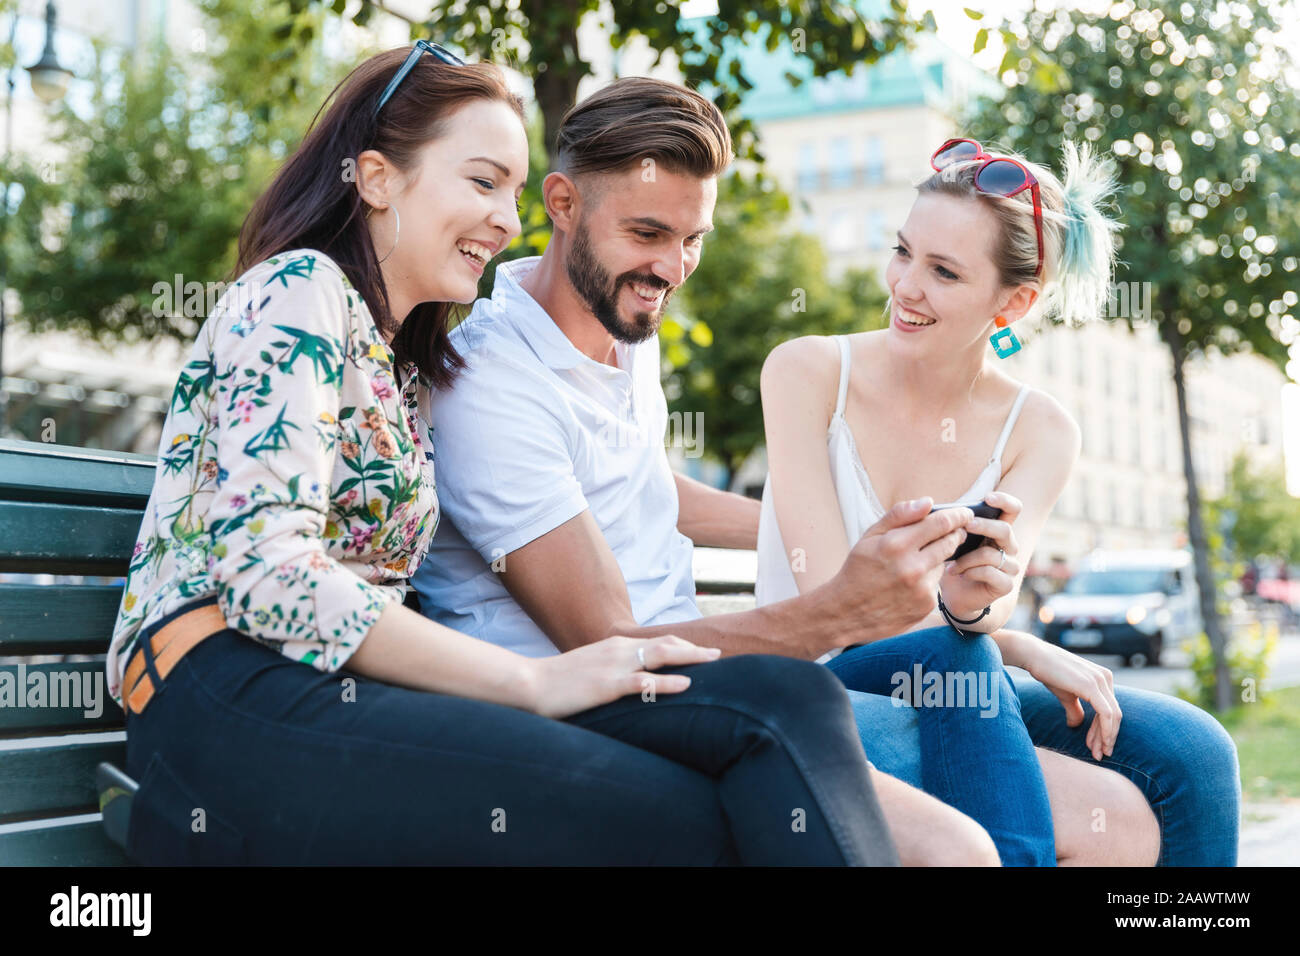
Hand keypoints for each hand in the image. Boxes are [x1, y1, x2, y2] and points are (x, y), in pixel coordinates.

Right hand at [524, 635, 720, 718]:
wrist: (529, 683)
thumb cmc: (558, 681)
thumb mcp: (590, 668)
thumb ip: (613, 669)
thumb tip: (633, 678)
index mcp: (616, 645)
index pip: (658, 641)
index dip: (683, 645)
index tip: (702, 652)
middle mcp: (619, 649)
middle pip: (667, 643)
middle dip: (695, 648)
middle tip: (718, 654)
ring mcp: (614, 666)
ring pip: (661, 656)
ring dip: (691, 658)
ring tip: (713, 663)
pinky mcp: (606, 685)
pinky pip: (643, 682)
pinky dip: (668, 682)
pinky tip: (687, 685)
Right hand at [831, 497, 972, 645]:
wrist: (846, 612)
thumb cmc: (858, 570)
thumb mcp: (869, 537)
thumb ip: (899, 516)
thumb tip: (928, 502)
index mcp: (896, 544)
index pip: (940, 523)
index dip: (958, 515)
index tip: (965, 513)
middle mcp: (912, 566)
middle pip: (950, 542)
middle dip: (955, 534)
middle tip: (954, 531)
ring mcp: (921, 588)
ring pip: (943, 563)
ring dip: (937, 558)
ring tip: (914, 563)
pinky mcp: (926, 604)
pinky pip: (936, 584)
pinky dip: (928, 579)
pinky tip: (910, 583)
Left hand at [939, 491, 1022, 619]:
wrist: (953, 595)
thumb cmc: (953, 562)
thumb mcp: (951, 540)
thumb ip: (954, 525)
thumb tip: (941, 510)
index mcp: (998, 530)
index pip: (1013, 509)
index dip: (1005, 501)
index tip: (987, 497)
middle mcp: (1009, 547)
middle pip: (1005, 530)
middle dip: (983, 526)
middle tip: (965, 526)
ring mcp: (1010, 566)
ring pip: (991, 554)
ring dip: (966, 558)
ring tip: (950, 564)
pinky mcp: (1006, 584)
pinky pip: (990, 572)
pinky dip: (970, 572)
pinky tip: (959, 574)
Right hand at [1008, 630, 1121, 760]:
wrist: (1033, 655)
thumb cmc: (1048, 672)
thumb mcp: (1065, 694)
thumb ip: (1075, 709)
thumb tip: (1076, 725)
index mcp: (1102, 678)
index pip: (1110, 710)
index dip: (1104, 731)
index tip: (1096, 747)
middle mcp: (1106, 678)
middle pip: (1115, 715)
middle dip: (1107, 737)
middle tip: (1100, 755)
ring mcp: (1100, 681)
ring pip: (1113, 717)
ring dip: (1106, 738)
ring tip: (1097, 753)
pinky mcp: (1092, 686)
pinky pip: (1106, 714)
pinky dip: (1105, 731)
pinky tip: (1099, 743)